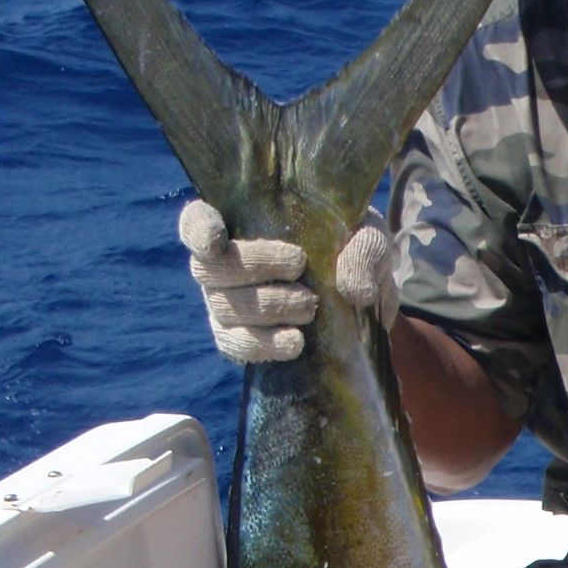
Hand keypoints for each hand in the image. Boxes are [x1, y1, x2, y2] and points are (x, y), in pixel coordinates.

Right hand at [179, 201, 398, 364]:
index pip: (197, 222)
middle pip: (210, 268)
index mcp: (240, 224)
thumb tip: (354, 291)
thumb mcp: (370, 239)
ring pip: (223, 308)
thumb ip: (365, 252)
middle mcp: (222, 264)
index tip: (217, 239)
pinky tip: (295, 342)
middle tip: (299, 267)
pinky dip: (263, 345)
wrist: (366, 301)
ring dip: (267, 307)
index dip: (198, 230)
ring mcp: (226, 304)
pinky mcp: (241, 339)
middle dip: (254, 267)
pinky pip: (235, 346)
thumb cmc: (354, 252)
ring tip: (310, 307)